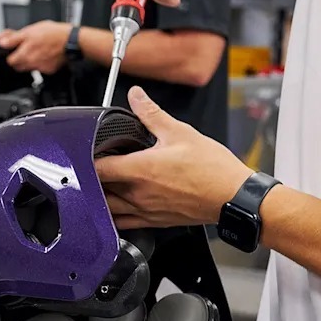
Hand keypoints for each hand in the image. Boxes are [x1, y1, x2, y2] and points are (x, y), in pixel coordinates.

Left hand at [0, 21, 70, 74]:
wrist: (72, 41)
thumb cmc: (53, 33)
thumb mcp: (30, 31)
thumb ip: (14, 38)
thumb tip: (1, 43)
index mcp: (24, 54)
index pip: (9, 61)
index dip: (11, 55)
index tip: (14, 50)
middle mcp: (31, 64)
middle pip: (18, 66)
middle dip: (19, 59)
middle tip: (26, 49)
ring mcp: (41, 68)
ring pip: (29, 68)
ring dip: (29, 61)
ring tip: (37, 51)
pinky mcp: (49, 70)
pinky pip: (41, 69)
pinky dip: (41, 63)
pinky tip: (46, 55)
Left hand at [95, 87, 252, 228]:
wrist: (233, 197)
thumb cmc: (212, 168)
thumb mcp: (179, 132)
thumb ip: (151, 114)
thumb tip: (135, 96)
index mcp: (139, 170)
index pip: (97, 168)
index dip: (87, 159)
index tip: (87, 151)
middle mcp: (137, 194)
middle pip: (97, 189)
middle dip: (91, 177)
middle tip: (94, 165)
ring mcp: (144, 211)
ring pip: (107, 209)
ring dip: (100, 197)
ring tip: (101, 185)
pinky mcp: (154, 222)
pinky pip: (124, 224)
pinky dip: (114, 216)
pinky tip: (115, 207)